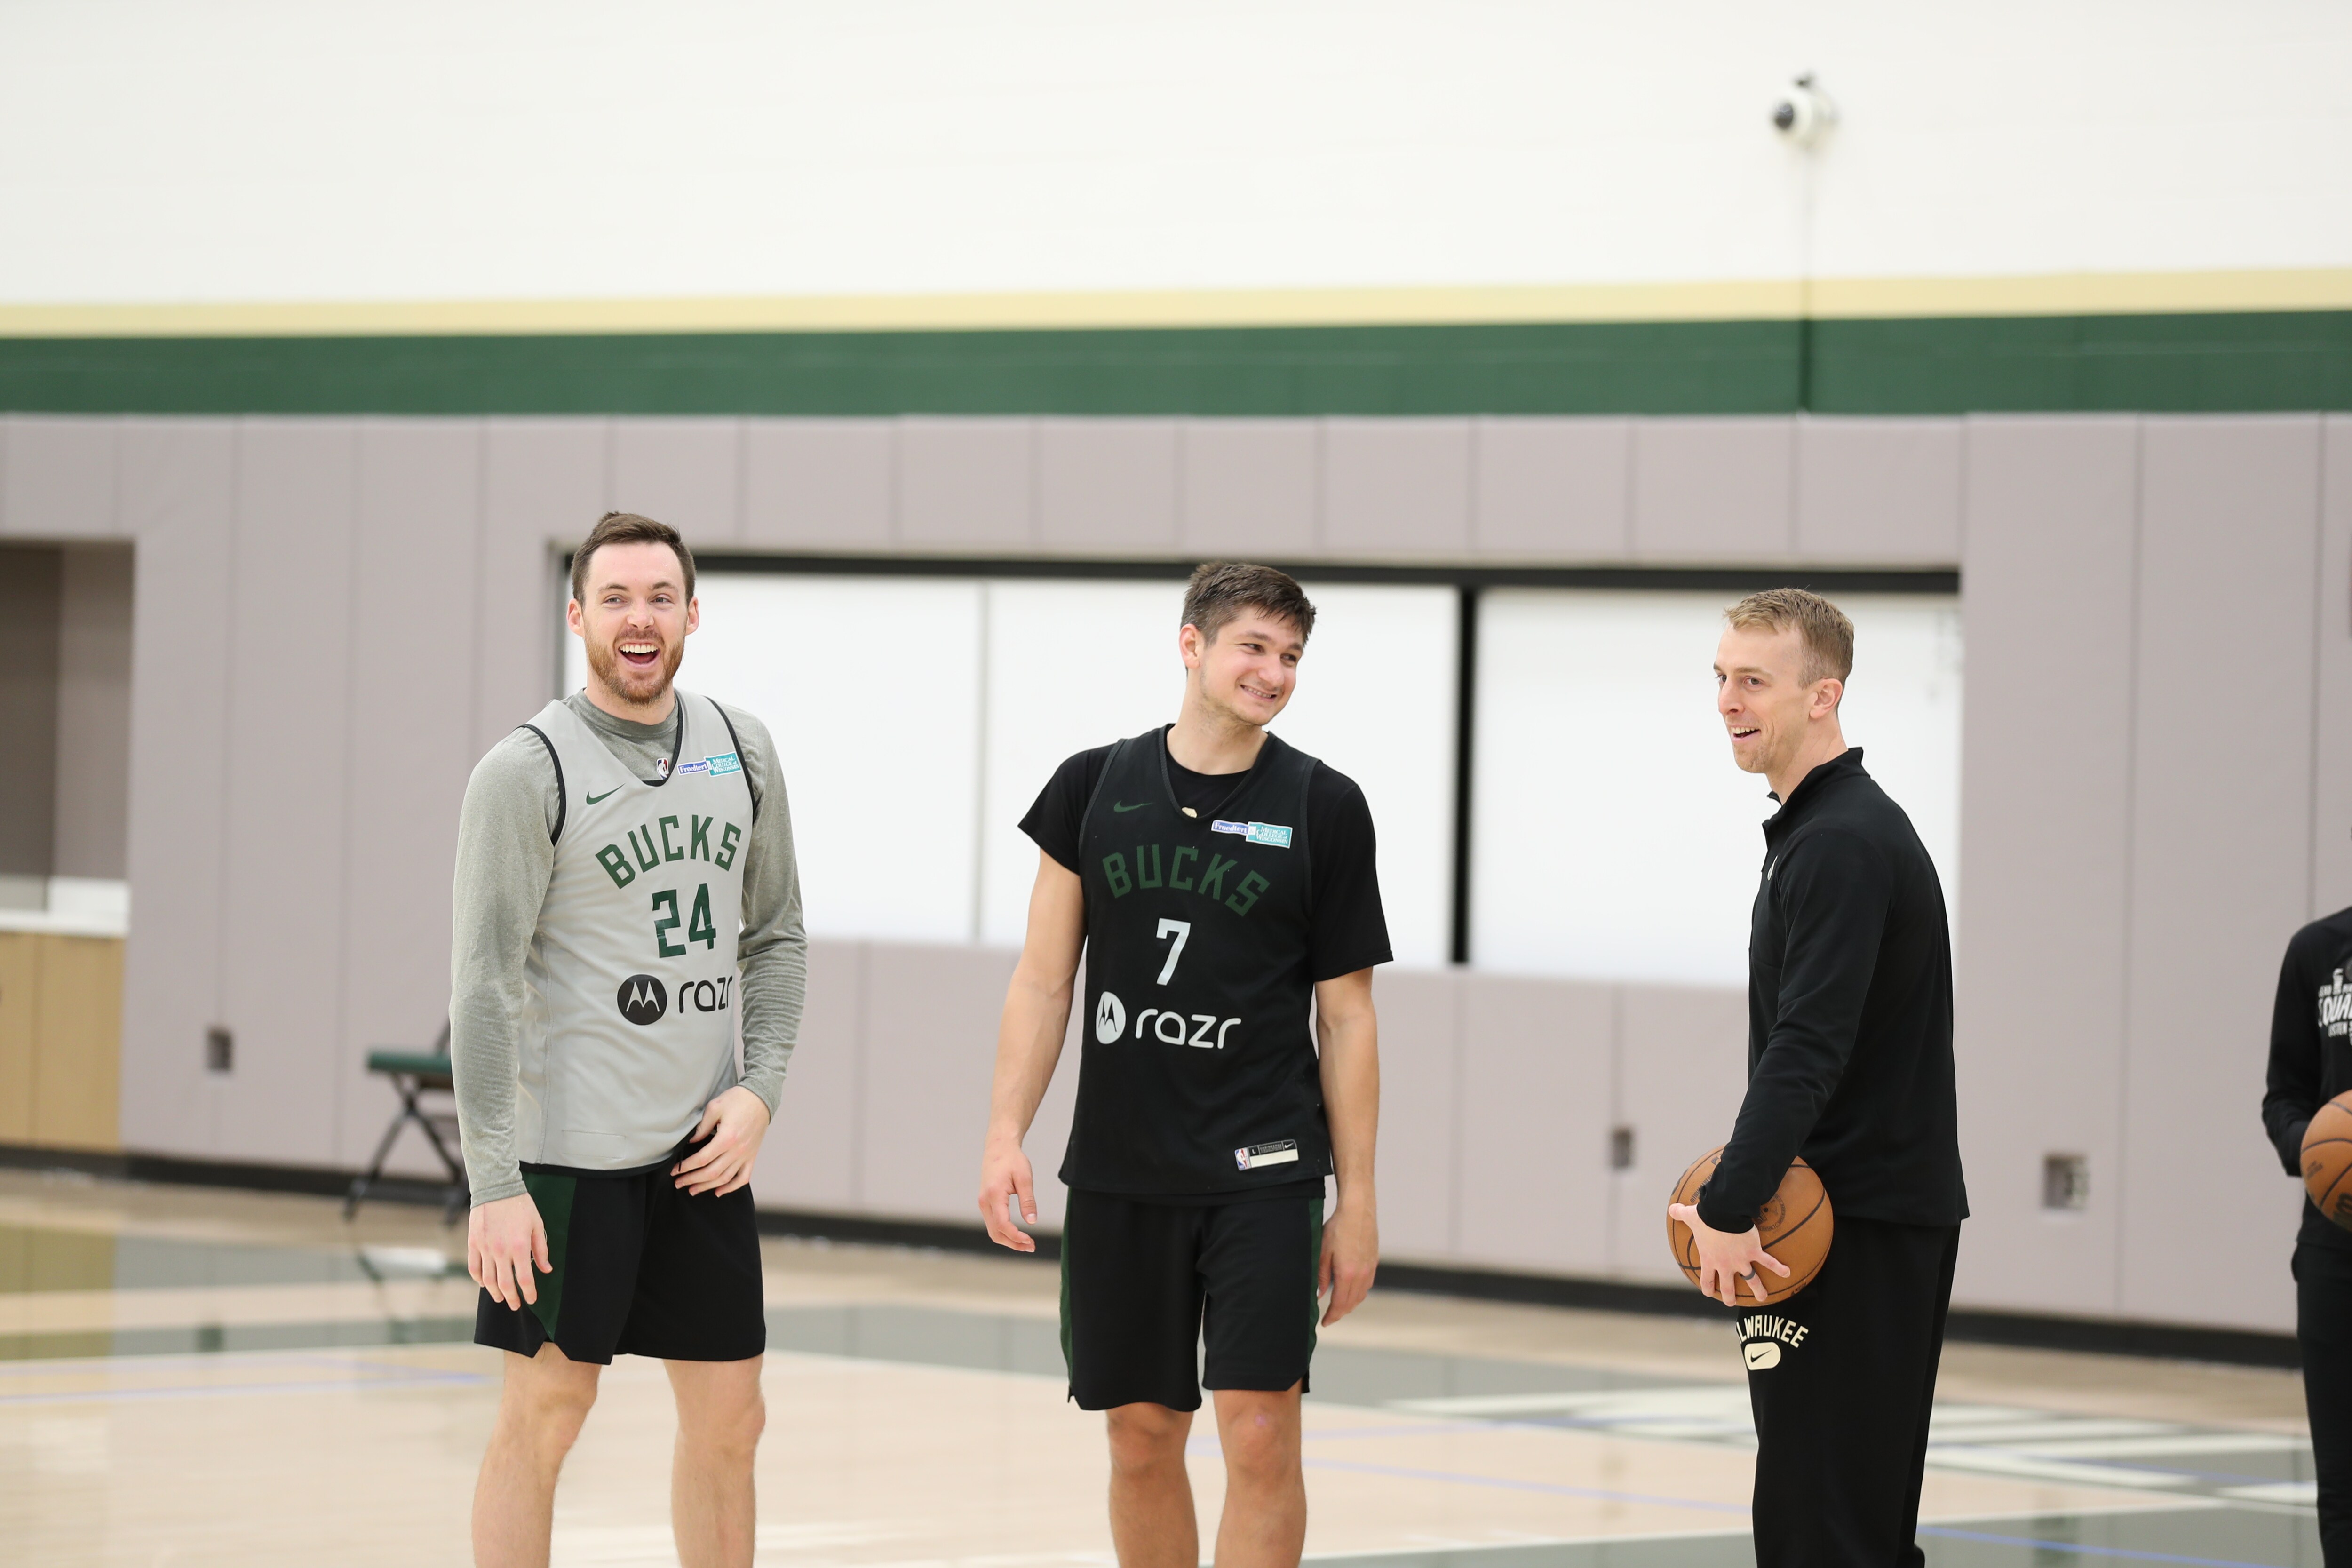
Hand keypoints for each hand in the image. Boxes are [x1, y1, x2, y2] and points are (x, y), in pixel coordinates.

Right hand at [468, 1192, 549, 1310]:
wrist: (496, 1187)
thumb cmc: (520, 1205)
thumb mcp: (537, 1225)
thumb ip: (541, 1249)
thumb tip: (546, 1270)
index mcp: (520, 1247)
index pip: (525, 1279)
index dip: (529, 1293)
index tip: (532, 1300)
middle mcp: (501, 1251)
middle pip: (505, 1284)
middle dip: (512, 1298)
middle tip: (516, 1305)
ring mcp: (485, 1248)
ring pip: (488, 1280)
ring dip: (495, 1293)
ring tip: (501, 1298)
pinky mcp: (473, 1243)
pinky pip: (474, 1268)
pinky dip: (479, 1279)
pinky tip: (485, 1284)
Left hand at [671, 1085, 770, 1195]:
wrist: (761, 1097)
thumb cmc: (738, 1100)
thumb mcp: (715, 1107)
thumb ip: (701, 1127)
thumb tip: (691, 1142)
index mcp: (726, 1138)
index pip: (702, 1159)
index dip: (686, 1167)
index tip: (675, 1170)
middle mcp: (737, 1150)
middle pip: (711, 1172)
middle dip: (692, 1180)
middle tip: (679, 1183)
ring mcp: (746, 1155)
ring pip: (725, 1178)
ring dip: (707, 1187)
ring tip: (693, 1190)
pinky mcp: (752, 1156)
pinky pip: (743, 1178)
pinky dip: (731, 1187)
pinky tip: (719, 1192)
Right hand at [977, 1134, 1037, 1251]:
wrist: (998, 1147)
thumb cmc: (1012, 1160)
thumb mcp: (1024, 1178)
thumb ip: (1028, 1201)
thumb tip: (1032, 1222)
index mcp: (994, 1195)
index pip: (1002, 1224)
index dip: (1016, 1236)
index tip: (1031, 1241)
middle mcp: (984, 1201)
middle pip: (996, 1232)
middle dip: (1013, 1243)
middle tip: (1032, 1246)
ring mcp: (983, 1203)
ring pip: (993, 1230)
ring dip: (1009, 1240)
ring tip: (1027, 1243)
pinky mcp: (985, 1202)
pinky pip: (992, 1223)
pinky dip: (1004, 1232)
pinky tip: (1017, 1234)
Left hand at [1318, 1196, 1377, 1325]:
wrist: (1358, 1209)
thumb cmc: (1338, 1227)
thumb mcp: (1322, 1251)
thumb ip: (1320, 1275)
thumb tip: (1318, 1294)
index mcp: (1347, 1273)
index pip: (1340, 1304)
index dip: (1332, 1316)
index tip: (1324, 1323)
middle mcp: (1361, 1274)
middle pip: (1352, 1303)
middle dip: (1340, 1313)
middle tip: (1329, 1317)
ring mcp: (1370, 1268)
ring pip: (1361, 1295)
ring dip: (1350, 1304)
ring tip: (1339, 1306)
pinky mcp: (1374, 1261)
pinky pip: (1367, 1284)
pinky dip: (1359, 1293)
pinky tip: (1351, 1290)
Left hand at [1667, 1202, 1789, 1307]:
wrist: (1723, 1213)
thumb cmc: (1706, 1216)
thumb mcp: (1690, 1216)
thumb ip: (1680, 1214)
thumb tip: (1672, 1208)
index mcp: (1709, 1259)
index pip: (1706, 1279)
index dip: (1707, 1288)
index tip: (1710, 1294)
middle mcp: (1725, 1265)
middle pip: (1727, 1286)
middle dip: (1729, 1297)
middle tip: (1731, 1303)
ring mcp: (1741, 1261)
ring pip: (1751, 1280)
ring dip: (1758, 1290)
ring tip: (1762, 1299)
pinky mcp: (1754, 1252)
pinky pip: (1768, 1262)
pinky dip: (1779, 1268)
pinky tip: (1787, 1273)